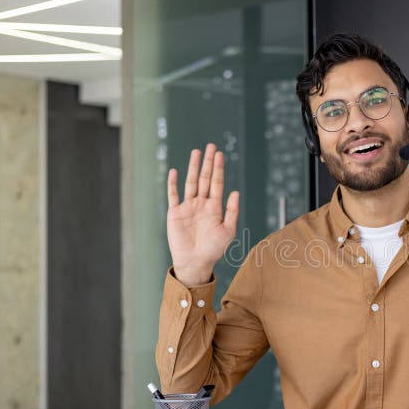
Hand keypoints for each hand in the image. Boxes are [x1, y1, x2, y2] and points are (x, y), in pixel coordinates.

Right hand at [167, 143, 239, 286]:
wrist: (195, 262)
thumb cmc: (214, 249)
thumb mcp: (228, 231)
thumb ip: (232, 211)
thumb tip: (235, 191)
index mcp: (215, 208)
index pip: (217, 183)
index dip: (218, 169)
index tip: (219, 154)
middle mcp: (202, 204)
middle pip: (205, 178)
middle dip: (208, 163)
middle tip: (211, 146)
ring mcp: (188, 207)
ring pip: (190, 182)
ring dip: (193, 167)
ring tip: (196, 152)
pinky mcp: (175, 213)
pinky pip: (173, 195)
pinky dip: (173, 183)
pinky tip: (175, 171)